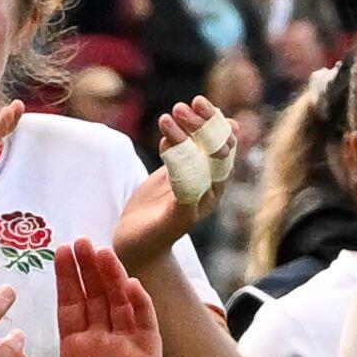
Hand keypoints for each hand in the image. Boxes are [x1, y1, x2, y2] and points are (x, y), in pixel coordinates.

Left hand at [11, 241, 168, 356]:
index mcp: (76, 351)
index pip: (70, 306)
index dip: (66, 279)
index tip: (59, 251)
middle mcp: (102, 345)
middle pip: (95, 297)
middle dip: (88, 269)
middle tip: (79, 240)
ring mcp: (127, 350)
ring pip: (120, 304)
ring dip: (112, 277)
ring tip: (102, 251)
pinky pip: (145, 325)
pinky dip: (140, 304)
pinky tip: (130, 284)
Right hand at [110, 96, 232, 270]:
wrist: (135, 248)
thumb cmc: (153, 240)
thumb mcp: (169, 221)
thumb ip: (183, 198)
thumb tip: (195, 176)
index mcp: (211, 191)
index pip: (221, 155)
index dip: (214, 133)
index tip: (203, 117)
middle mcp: (204, 181)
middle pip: (209, 143)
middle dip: (199, 123)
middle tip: (182, 108)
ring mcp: (187, 175)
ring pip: (192, 142)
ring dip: (185, 125)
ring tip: (172, 112)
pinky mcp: (170, 173)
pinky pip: (175, 148)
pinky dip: (171, 136)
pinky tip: (165, 128)